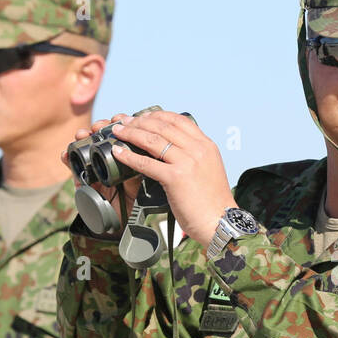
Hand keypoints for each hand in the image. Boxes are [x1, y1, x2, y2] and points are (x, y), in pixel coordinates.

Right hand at [60, 116, 143, 224]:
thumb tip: (156, 145)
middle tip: (99, 126)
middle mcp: (109, 157)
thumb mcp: (144, 177)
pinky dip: (67, 158)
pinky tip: (66, 154)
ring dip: (81, 137)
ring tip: (82, 134)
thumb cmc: (136, 198)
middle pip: (101, 135)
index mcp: (126, 153)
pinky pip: (73, 166)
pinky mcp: (83, 178)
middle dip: (99, 127)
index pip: (121, 132)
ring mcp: (95, 166)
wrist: (126, 221)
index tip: (119, 119)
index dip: (119, 124)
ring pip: (85, 146)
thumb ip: (146, 162)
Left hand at [105, 110, 234, 243]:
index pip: (179, 120)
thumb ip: (195, 157)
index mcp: (206, 145)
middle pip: (162, 126)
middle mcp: (198, 149)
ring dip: (131, 134)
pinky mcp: (175, 177)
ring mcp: (187, 162)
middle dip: (139, 122)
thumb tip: (175, 151)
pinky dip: (129, 156)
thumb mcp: (209, 170)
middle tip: (124, 122)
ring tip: (117, 132)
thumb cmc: (213, 202)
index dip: (157, 115)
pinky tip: (118, 153)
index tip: (142, 116)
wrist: (219, 222)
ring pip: (152, 140)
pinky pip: (146, 163)